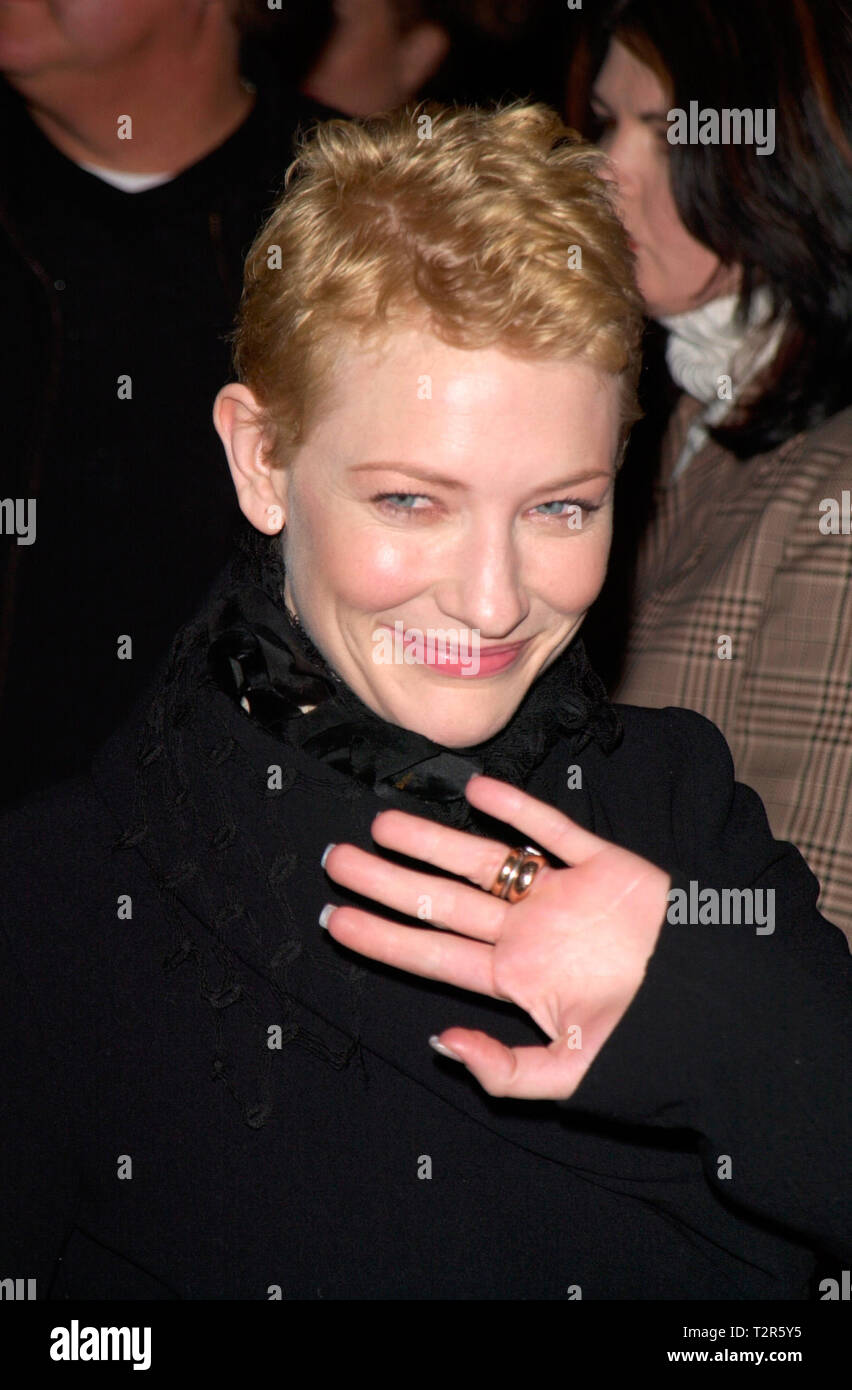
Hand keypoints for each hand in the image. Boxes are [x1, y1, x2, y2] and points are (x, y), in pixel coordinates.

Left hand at [321, 774, 669, 1099]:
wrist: (719, 1011)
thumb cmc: (648, 1048)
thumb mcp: (572, 1076)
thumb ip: (505, 1070)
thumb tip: (440, 1042)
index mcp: (516, 978)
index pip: (433, 952)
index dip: (382, 937)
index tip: (335, 919)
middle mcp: (528, 932)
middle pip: (444, 900)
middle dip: (388, 880)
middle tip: (335, 858)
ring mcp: (562, 896)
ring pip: (484, 860)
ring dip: (435, 840)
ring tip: (384, 821)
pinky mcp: (605, 865)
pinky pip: (556, 830)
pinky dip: (519, 809)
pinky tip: (477, 790)